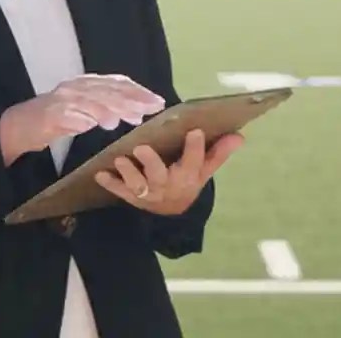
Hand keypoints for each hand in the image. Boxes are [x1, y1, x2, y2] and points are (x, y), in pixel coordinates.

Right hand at [0, 74, 164, 165]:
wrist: (18, 126)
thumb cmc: (54, 120)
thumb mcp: (85, 112)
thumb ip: (106, 110)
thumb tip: (134, 114)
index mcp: (85, 84)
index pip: (116, 83)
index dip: (137, 91)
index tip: (156, 102)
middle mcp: (75, 87)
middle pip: (107, 90)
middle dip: (132, 99)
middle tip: (152, 109)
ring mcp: (60, 100)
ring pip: (90, 101)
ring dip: (109, 109)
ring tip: (127, 118)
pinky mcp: (48, 114)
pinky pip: (67, 115)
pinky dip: (81, 119)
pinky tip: (93, 125)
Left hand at [94, 129, 243, 215]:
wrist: (173, 210)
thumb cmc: (189, 179)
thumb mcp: (205, 169)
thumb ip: (219, 152)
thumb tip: (240, 135)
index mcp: (188, 176)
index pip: (194, 161)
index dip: (194, 147)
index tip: (195, 130)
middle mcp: (168, 185)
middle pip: (160, 175)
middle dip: (151, 163)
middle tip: (142, 148)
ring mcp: (149, 192)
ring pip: (138, 185)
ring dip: (129, 173)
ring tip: (121, 159)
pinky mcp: (132, 195)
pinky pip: (120, 191)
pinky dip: (110, 183)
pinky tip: (100, 174)